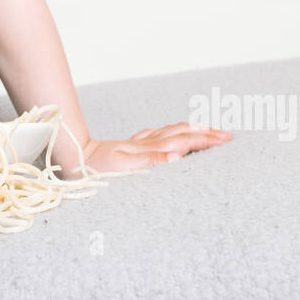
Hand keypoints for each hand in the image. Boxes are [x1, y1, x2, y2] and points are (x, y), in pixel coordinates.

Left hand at [74, 123, 232, 175]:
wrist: (74, 159)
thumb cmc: (97, 169)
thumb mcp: (123, 169)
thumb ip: (151, 161)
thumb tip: (177, 156)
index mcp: (149, 150)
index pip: (185, 142)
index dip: (206, 141)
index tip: (226, 139)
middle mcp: (146, 144)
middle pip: (182, 133)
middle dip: (205, 133)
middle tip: (226, 135)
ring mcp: (138, 143)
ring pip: (171, 132)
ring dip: (191, 130)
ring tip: (208, 130)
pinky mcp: (130, 146)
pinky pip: (157, 135)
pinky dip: (172, 133)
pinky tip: (172, 134)